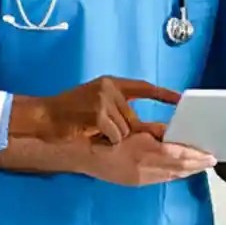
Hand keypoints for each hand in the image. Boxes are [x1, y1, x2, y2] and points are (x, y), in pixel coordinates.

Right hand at [41, 76, 179, 143]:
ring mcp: (104, 99)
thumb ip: (120, 111)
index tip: (180, 99)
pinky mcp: (98, 113)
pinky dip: (106, 141)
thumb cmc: (70, 114)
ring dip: (114, 138)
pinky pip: (115, 135)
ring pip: (126, 130)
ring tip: (95, 134)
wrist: (45, 118)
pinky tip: (92, 136)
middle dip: (129, 133)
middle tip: (115, 137)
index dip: (163, 94)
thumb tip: (150, 129)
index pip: (143, 87)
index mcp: (111, 83)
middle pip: (134, 119)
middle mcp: (109, 87)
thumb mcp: (97, 106)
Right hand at [84, 132, 216, 186]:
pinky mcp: (133, 182)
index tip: (211, 155)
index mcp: (145, 152)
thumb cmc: (103, 134)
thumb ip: (154, 131)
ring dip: (187, 171)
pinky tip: (180, 170)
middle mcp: (144, 168)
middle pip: (178, 168)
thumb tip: (174, 132)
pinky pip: (160, 179)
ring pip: (170, 176)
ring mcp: (138, 178)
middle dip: (196, 166)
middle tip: (211, 161)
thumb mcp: (132, 128)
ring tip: (201, 165)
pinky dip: (174, 174)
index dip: (197, 157)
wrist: (79, 153)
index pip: (179, 156)